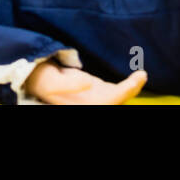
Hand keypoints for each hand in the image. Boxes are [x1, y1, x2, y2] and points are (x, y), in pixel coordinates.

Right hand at [23, 59, 147, 103]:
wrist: (38, 78)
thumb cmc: (44, 81)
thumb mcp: (52, 82)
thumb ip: (70, 83)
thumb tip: (88, 83)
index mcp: (84, 104)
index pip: (111, 100)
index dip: (124, 91)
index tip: (135, 79)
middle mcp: (94, 103)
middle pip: (119, 99)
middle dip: (132, 90)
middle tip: (141, 76)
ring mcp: (98, 97)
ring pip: (121, 95)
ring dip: (132, 87)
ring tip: (141, 75)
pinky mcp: (98, 89)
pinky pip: (118, 89)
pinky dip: (129, 84)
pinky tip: (137, 75)